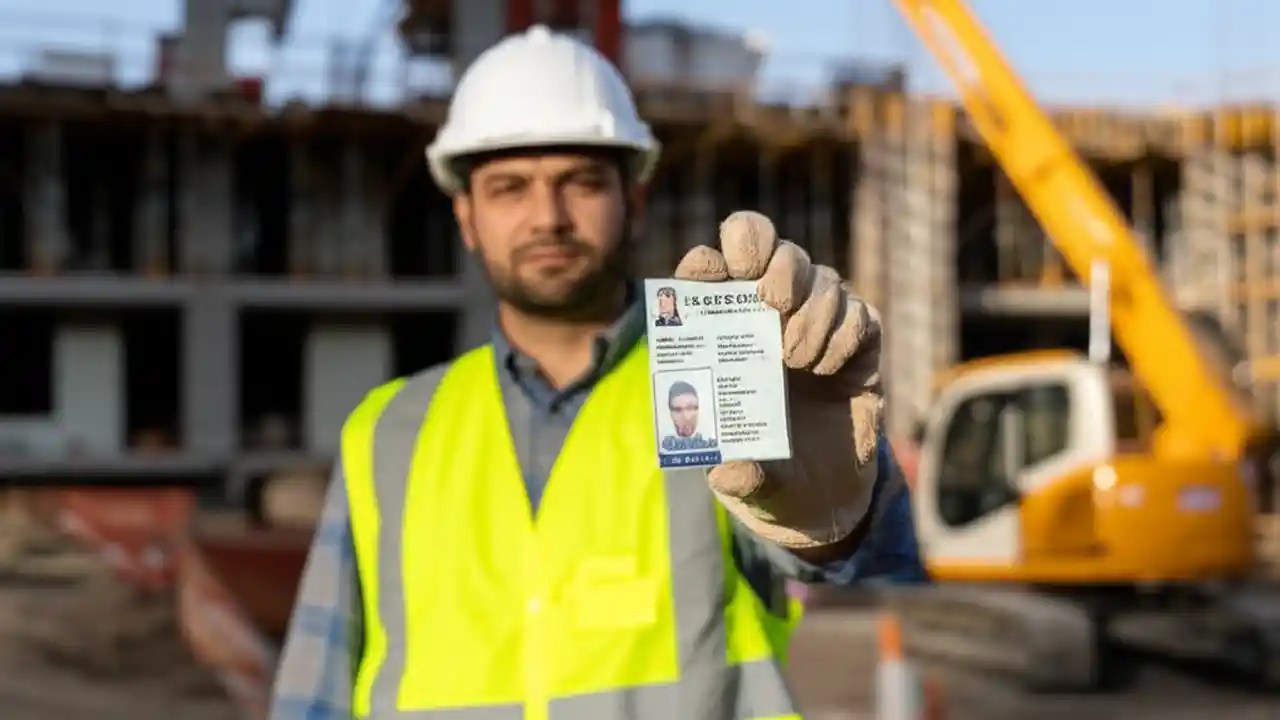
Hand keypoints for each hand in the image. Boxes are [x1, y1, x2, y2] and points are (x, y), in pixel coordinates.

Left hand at [674, 211, 883, 549]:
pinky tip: (829, 370)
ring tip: (798, 361)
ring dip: (812, 313)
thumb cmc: (764, 473)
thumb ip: (736, 475)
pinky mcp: (858, 343)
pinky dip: (845, 334)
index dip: (706, 262)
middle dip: (773, 261)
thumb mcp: (744, 481)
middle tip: (772, 300)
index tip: (705, 274)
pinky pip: (860, 311)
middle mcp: (766, 317)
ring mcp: (815, 325)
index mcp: (722, 334)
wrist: (820, 500)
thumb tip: (728, 469)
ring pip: (820, 276)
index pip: (708, 273)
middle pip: (768, 249)